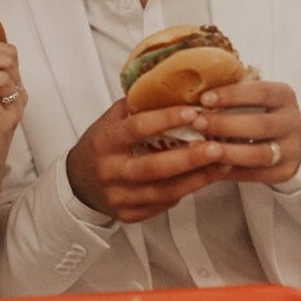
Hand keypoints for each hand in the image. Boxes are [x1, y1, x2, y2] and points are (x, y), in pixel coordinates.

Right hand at [66, 100, 226, 222]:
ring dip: (197, 178)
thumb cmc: (102, 145)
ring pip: (163, 191)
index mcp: (105, 142)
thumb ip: (139, 105)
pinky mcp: (129, 215)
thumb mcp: (111, 120)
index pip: (137, 129)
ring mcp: (119, 197)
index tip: (193, 112)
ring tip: (223, 163)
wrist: (77, 183)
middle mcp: (110, 172)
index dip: (166, 120)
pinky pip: (163, 204)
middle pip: (153, 168)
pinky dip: (186, 191)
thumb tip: (178, 85)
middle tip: (217, 147)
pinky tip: (206, 178)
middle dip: (189, 158)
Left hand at [190, 81, 300, 184]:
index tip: (205, 99)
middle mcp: (292, 123)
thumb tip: (194, 100)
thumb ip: (233, 98)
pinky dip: (229, 170)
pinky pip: (254, 174)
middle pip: (260, 125)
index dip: (232, 96)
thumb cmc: (261, 113)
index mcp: (284, 97)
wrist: (291, 141)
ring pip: (258, 154)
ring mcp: (291, 150)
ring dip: (227, 151)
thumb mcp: (256, 99)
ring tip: (200, 148)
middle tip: (197, 123)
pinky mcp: (284, 172)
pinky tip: (208, 165)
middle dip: (225, 125)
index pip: (261, 93)